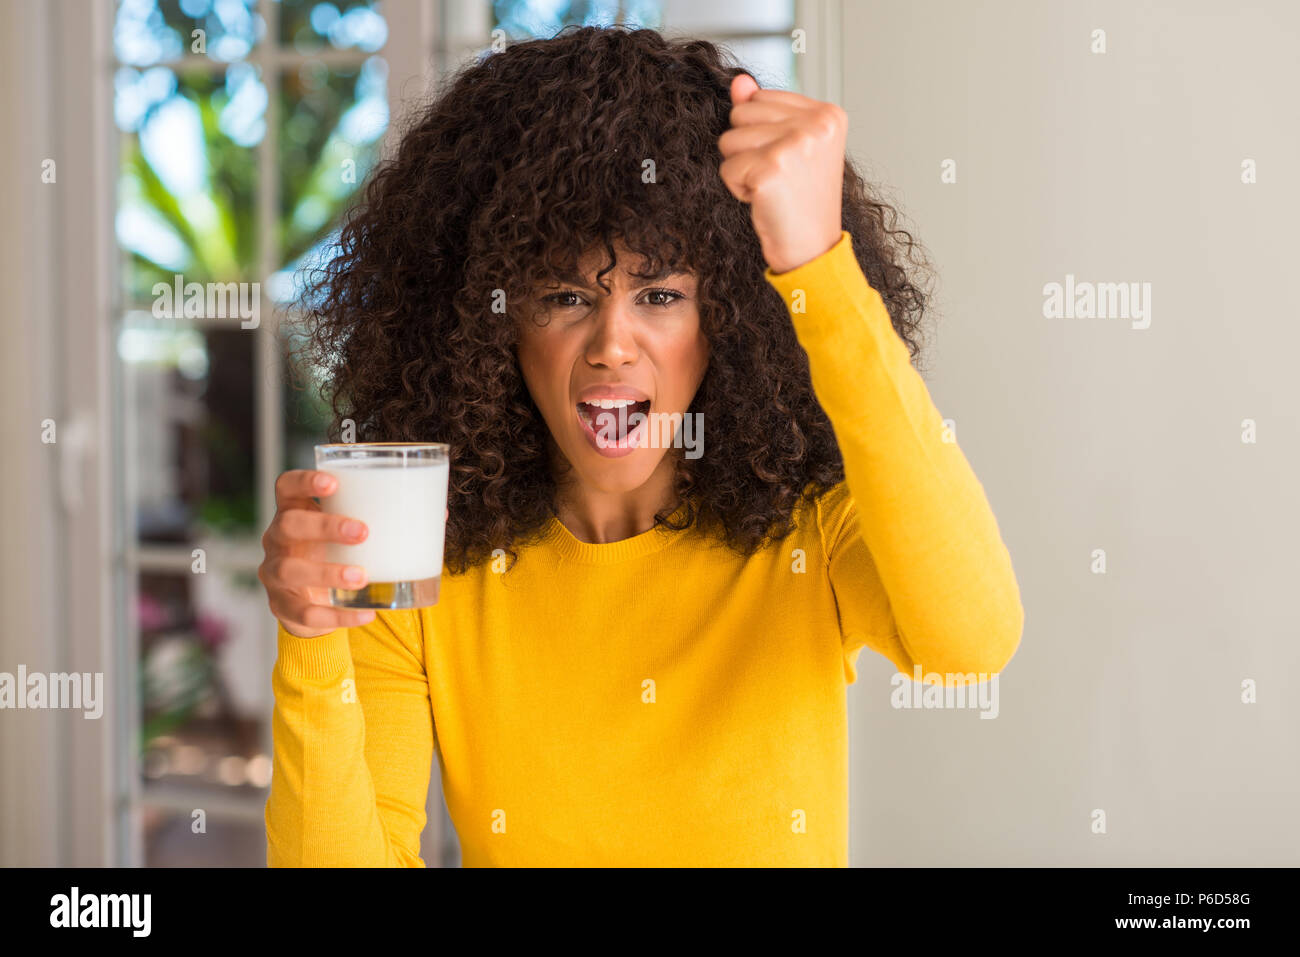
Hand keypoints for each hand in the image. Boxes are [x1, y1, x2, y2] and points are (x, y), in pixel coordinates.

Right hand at [258, 469, 376, 637]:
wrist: (311, 604)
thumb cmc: (335, 555)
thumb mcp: (349, 535)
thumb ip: (386, 521)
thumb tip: (440, 513)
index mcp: (295, 512)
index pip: (287, 486)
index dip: (304, 481)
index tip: (333, 482)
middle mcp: (277, 539)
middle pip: (289, 524)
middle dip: (325, 526)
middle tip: (363, 532)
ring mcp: (275, 573)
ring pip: (290, 570)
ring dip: (327, 573)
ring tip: (361, 577)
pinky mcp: (282, 606)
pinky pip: (304, 613)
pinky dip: (336, 616)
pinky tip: (364, 614)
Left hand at [718, 72, 846, 274]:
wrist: (813, 250)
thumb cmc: (802, 203)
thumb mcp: (788, 148)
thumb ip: (763, 110)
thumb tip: (739, 82)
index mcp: (828, 114)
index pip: (761, 98)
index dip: (762, 133)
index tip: (789, 162)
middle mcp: (816, 124)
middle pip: (741, 114)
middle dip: (748, 148)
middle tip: (778, 177)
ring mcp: (795, 144)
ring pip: (729, 140)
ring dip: (742, 170)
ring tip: (772, 188)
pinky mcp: (772, 168)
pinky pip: (728, 168)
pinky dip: (738, 189)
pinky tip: (764, 200)